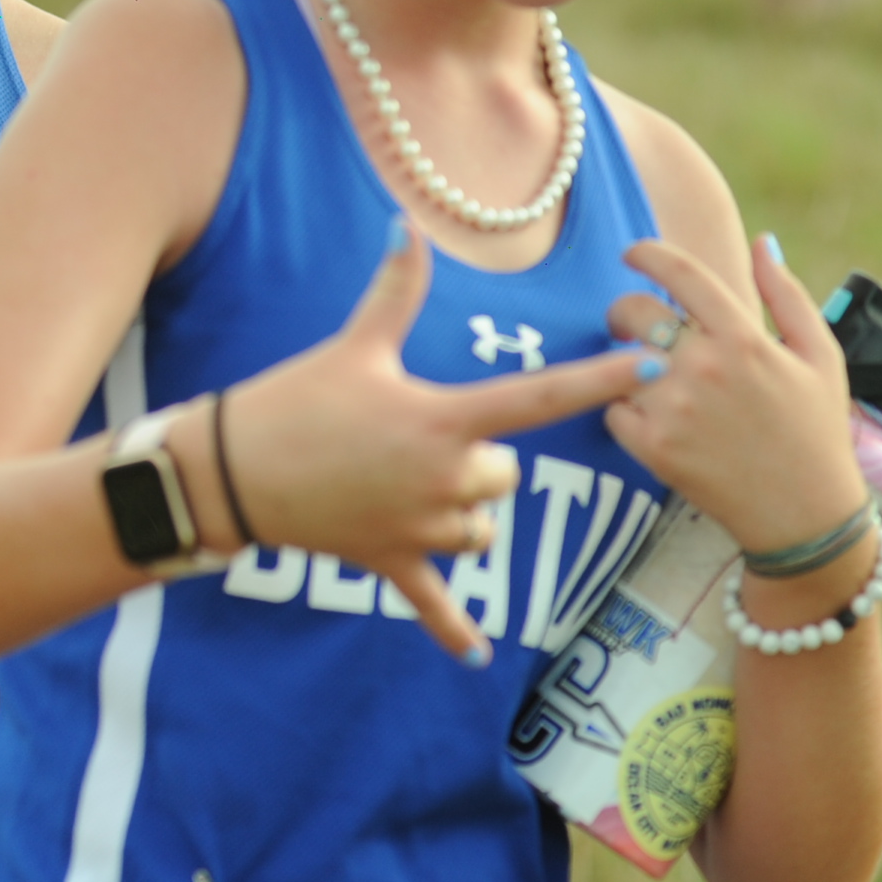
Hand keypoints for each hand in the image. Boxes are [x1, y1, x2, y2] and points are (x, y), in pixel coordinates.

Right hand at [222, 226, 658, 661]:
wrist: (232, 471)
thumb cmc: (295, 401)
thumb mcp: (351, 345)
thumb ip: (394, 291)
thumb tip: (406, 226)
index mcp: (442, 420)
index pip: (537, 398)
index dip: (598, 381)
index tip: (649, 366)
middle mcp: (443, 479)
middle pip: (506, 475)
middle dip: (482, 462)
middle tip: (425, 441)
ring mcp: (419, 528)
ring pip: (482, 529)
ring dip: (466, 515)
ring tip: (414, 492)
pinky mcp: (391, 563)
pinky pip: (436, 607)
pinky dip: (455, 631)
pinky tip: (479, 655)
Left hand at [600, 237, 865, 557]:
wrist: (805, 515)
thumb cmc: (816, 431)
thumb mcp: (821, 356)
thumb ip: (788, 295)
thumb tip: (762, 242)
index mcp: (744, 338)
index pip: (680, 272)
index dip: (647, 252)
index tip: (633, 252)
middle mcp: (704, 367)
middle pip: (632, 312)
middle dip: (626, 312)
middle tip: (636, 326)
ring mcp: (675, 408)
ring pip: (616, 360)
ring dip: (624, 362)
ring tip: (647, 374)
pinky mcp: (653, 448)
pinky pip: (613, 409)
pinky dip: (625, 409)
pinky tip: (653, 417)